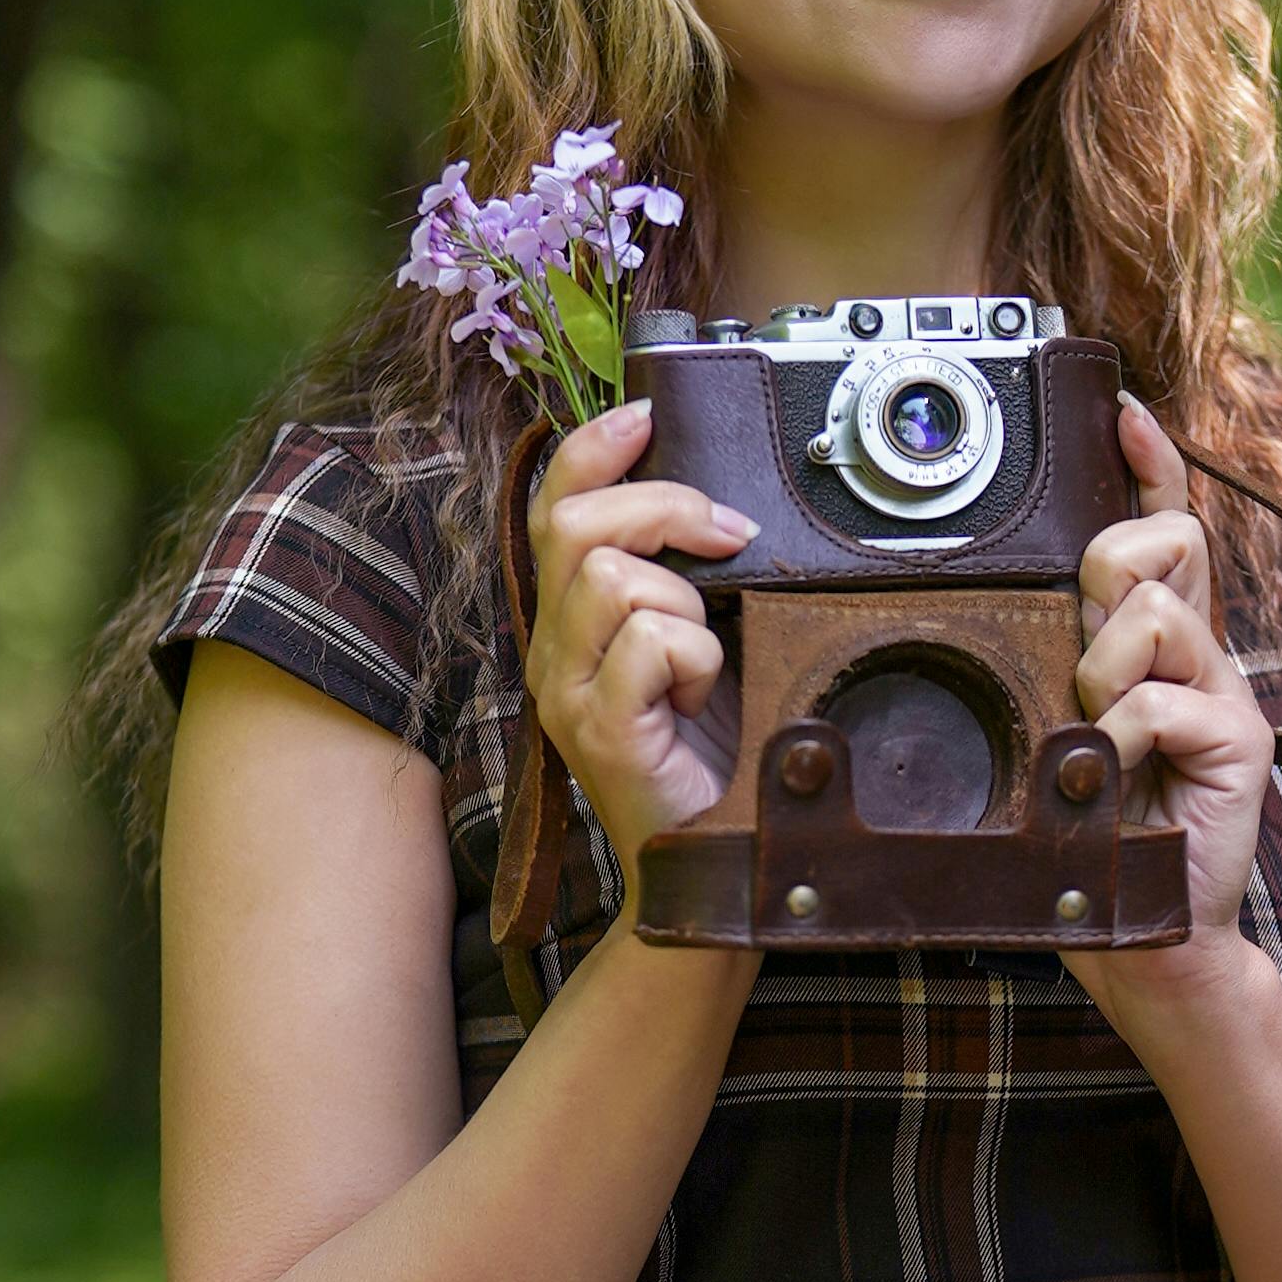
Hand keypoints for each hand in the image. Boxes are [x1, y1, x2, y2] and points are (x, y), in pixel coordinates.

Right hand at [524, 402, 756, 893]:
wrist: (716, 863)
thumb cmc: (719, 755)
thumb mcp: (706, 643)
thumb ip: (687, 579)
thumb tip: (714, 500)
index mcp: (570, 624)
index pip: (553, 506)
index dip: (594, 449)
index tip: (648, 418)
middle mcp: (552, 653)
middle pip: (576, 525)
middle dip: (665, 509)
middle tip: (728, 540)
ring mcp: (567, 695)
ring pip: (614, 579)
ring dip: (687, 604)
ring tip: (707, 662)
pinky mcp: (600, 733)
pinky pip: (650, 643)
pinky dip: (698, 658)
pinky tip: (704, 700)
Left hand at [1064, 393, 1272, 996]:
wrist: (1150, 937)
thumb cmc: (1093, 837)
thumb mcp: (1061, 735)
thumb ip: (1064, 667)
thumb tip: (1043, 604)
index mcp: (1158, 645)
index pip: (1165, 528)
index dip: (1148, 464)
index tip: (1120, 411)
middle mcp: (1201, 655)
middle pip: (1164, 543)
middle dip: (1108, 574)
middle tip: (1086, 660)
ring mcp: (1225, 695)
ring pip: (1156, 613)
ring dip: (1101, 672)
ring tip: (1095, 736)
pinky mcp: (1240, 744)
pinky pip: (1159, 699)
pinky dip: (1119, 737)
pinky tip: (1113, 776)